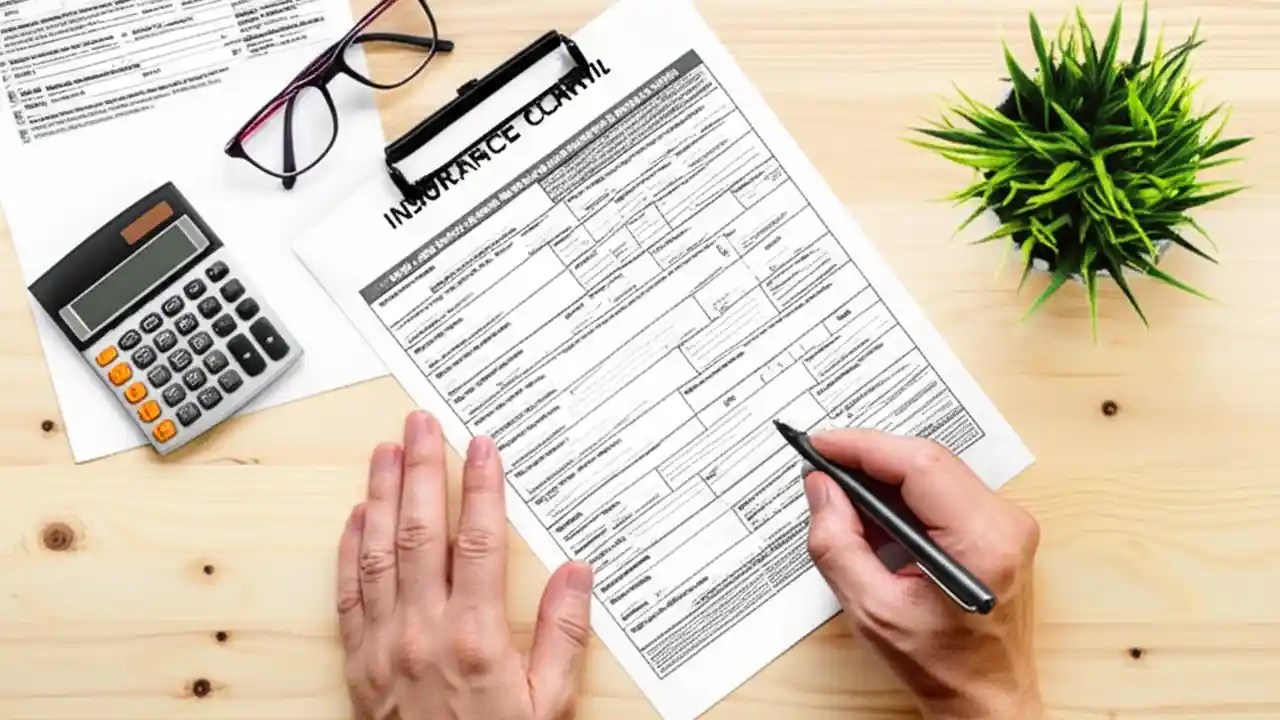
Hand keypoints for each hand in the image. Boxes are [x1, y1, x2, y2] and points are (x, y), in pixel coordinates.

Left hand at [337, 411, 594, 719]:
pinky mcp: (358, 660)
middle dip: (419, 469)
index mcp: (474, 637)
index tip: (482, 447)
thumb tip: (578, 574)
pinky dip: (349, 548)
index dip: (480, 487)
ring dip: (379, 494)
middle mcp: (421, 630)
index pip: (476, 541)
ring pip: (377, 550)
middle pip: (418, 530)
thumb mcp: (547, 706)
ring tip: (384, 451)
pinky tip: (355, 516)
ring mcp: (383, 642)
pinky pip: (348, 591)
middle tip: (420, 424)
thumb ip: (563, 636)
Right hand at [803, 430, 1041, 719]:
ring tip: (841, 492)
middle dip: (868, 457)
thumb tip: (822, 488)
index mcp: (982, 543)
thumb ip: (838, 544)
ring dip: (883, 474)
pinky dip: (902, 492)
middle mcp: (1005, 523)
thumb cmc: (942, 666)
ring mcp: (1006, 522)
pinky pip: (943, 488)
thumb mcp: (872, 610)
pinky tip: (872, 510)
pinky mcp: (998, 526)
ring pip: (933, 469)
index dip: (863, 446)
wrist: (986, 698)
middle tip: (822, 466)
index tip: (820, 444)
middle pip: (926, 460)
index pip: (918, 465)